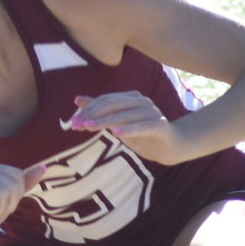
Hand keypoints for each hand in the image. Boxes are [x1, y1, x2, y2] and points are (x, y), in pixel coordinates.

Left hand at [63, 91, 186, 165]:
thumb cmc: (143, 134)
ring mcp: (152, 112)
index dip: (89, 110)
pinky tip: (116, 133)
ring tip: (88, 128)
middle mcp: (142, 102)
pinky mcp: (160, 126)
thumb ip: (101, 111)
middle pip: (113, 105)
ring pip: (124, 115)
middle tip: (76, 126)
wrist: (171, 147)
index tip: (73, 122)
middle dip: (92, 115)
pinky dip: (129, 129)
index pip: (106, 100)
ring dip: (105, 122)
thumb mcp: (119, 123)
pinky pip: (143, 126)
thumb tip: (77, 99)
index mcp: (131, 98)